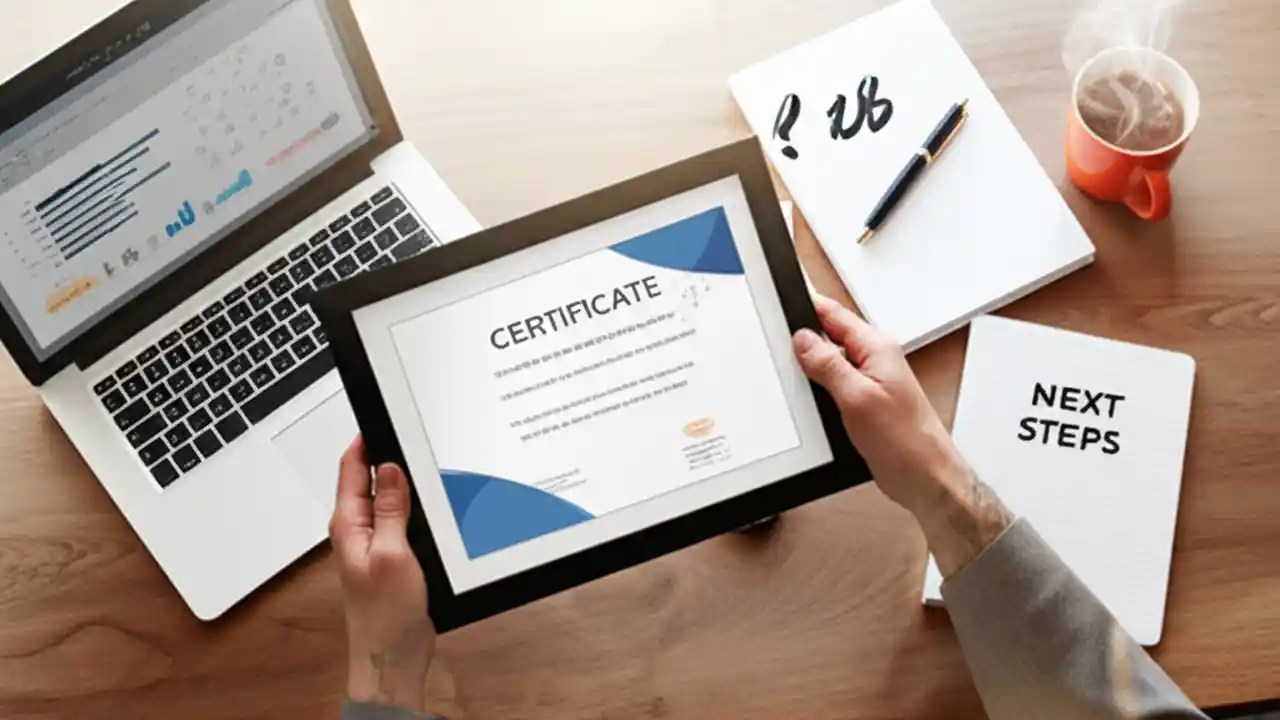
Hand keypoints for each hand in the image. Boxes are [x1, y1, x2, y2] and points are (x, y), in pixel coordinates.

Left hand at [330, 436, 434, 710]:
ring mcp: (377, 542)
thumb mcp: (392, 554)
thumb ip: (391, 510)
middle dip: (389, 455)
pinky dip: (416, 508)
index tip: (381, 416)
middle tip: (411, 433)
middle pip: (372, 479)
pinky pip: (403, 519)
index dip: (365, 440)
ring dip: (405, 484)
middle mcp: (359, 530)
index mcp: (348, 524)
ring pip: (390, 498)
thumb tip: (391, 470)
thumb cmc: (384, 616)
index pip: (352, 468)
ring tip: (424, 464)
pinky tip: (431, 505)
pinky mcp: (395, 555)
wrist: (393, 655)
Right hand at [792, 296, 1010, 575]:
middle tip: (775, 344)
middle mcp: (874, 359)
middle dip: (801, 338)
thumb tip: (803, 339)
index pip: (833, 313)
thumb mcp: (857, 398)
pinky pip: (834, 384)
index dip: (804, 306)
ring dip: (810, 366)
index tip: (778, 304)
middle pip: (828, 335)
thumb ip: (828, 365)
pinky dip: (818, 388)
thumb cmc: (906, 441)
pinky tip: (810, 399)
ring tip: (792, 373)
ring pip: (829, 361)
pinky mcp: (864, 401)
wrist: (926, 477)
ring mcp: (870, 381)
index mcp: (877, 348)